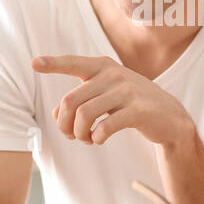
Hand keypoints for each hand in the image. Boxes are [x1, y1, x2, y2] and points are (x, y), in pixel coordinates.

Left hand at [32, 54, 192, 147]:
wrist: (170, 118)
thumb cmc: (131, 105)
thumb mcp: (105, 97)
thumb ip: (81, 99)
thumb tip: (58, 113)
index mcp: (103, 67)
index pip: (74, 63)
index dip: (54, 63)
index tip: (34, 63)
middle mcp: (114, 75)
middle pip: (71, 100)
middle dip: (64, 123)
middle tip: (71, 135)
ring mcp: (126, 92)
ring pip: (84, 115)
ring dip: (79, 134)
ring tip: (86, 139)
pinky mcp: (137, 111)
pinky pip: (105, 127)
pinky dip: (96, 138)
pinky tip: (99, 140)